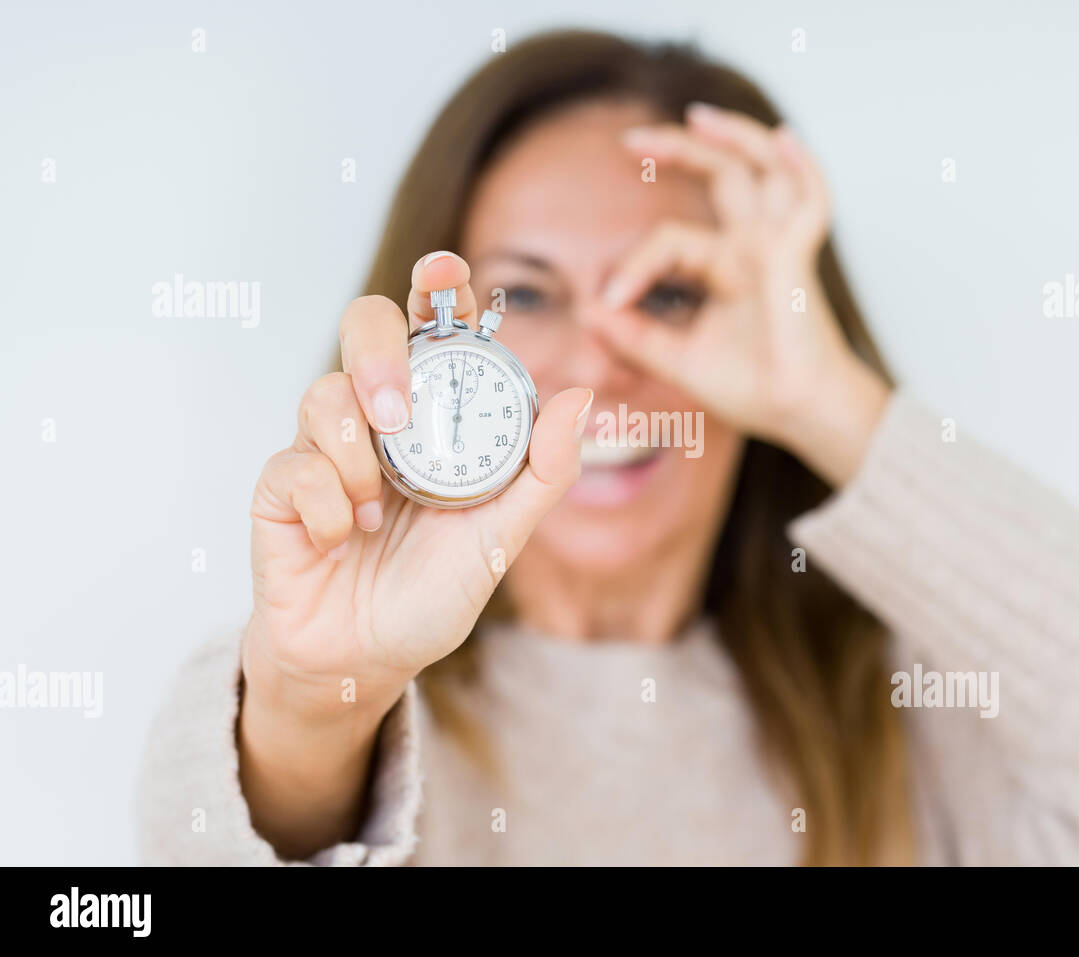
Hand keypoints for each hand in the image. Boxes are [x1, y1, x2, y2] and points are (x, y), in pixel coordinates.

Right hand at [245, 251, 591, 719]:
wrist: (366, 658)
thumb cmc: (433, 592)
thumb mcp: (501, 538)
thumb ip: (541, 473)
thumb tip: (579, 398)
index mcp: (435, 417)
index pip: (434, 330)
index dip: (435, 287)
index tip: (445, 268)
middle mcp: (378, 418)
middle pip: (363, 328)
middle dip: (378, 354)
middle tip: (395, 410)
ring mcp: (323, 448)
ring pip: (322, 394)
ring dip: (355, 455)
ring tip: (380, 512)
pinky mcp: (278, 489)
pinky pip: (292, 466)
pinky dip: (327, 506)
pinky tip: (345, 539)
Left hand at [598, 103, 889, 486]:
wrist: (796, 415)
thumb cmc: (752, 389)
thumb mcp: (675, 359)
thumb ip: (632, 335)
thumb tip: (587, 310)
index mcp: (725, 268)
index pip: (671, 240)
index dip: (635, 263)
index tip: (611, 299)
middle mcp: (752, 249)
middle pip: (722, 177)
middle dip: (680, 151)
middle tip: (631, 140)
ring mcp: (777, 248)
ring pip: (763, 172)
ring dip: (736, 137)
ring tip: (698, 117)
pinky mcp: (797, 258)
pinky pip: (809, 203)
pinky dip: (803, 167)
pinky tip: (785, 138)